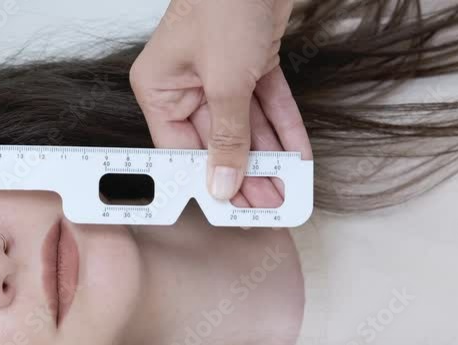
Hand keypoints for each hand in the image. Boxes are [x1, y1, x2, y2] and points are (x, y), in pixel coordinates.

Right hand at [130, 0, 311, 206]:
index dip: (207, 183)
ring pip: (245, 126)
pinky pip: (266, 104)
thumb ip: (227, 137)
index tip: (233, 210)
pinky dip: (283, 127)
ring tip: (288, 188)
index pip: (180, 151)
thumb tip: (223, 183)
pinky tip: (297, 154)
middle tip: (270, 206)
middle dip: (246, 174)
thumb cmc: (223, 1)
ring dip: (268, 157)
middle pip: (216, 142)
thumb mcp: (225, 81)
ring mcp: (218, 73)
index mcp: (160, 88)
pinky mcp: (248, 62)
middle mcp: (186, 84)